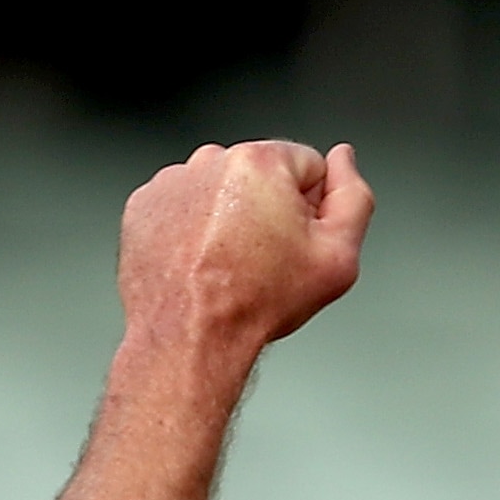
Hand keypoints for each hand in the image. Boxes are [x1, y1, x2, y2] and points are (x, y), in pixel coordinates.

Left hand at [117, 140, 374, 352]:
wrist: (190, 338)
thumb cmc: (253, 303)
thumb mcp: (337, 257)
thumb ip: (354, 197)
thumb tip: (344, 160)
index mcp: (259, 162)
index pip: (309, 166)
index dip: (312, 209)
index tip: (295, 242)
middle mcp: (210, 161)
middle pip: (262, 175)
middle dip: (268, 209)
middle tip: (263, 259)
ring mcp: (172, 183)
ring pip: (221, 190)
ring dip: (229, 217)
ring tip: (228, 264)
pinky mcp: (145, 206)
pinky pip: (185, 206)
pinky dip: (193, 229)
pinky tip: (199, 262)